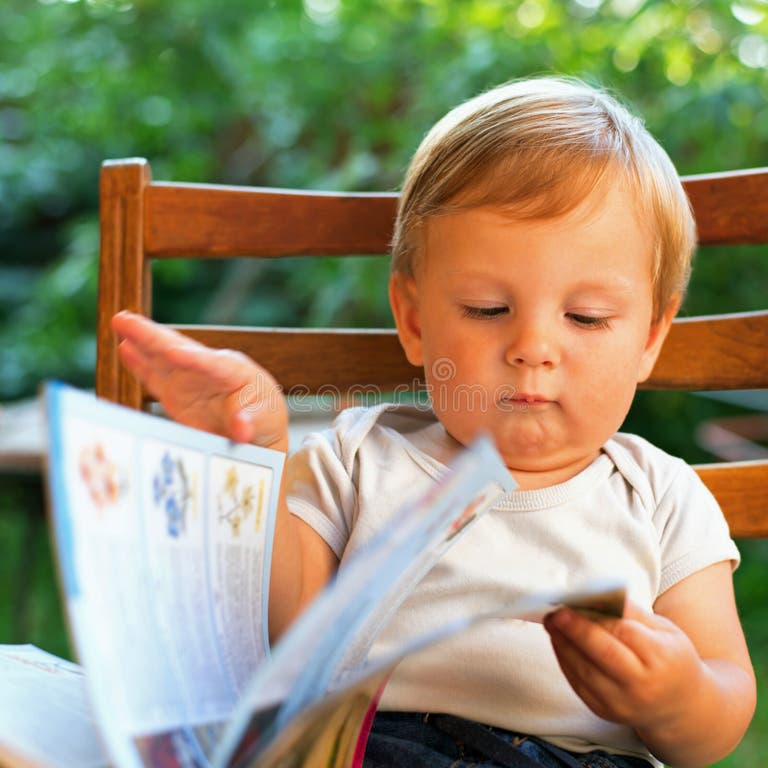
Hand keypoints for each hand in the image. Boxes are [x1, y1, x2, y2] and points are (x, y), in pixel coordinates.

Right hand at [111, 311, 287, 449]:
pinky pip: (155, 377)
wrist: (255, 432)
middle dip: (152, 336)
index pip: (212, 364)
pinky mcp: (176, 393)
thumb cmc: (265, 421)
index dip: (193, 359)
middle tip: (126, 319)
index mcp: (236, 372)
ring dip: (140, 341)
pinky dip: (140, 364)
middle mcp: (209, 369)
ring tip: (119, 322)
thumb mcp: (266, 422)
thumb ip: (251, 422)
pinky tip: (125, 347)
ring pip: (161, 357)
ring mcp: (190, 379)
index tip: (174, 351)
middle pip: (178, 349)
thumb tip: (242, 429)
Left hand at [543, 601, 703, 733]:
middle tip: (556, 612)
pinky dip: (564, 660)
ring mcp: (621, 702)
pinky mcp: (604, 711)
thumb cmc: (671, 659)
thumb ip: (632, 612)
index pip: (623, 632)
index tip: (576, 599)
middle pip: (601, 652)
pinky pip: (577, 683)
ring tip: (552, 623)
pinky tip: (559, 642)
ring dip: (563, 643)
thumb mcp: (664, 631)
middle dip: (574, 629)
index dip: (596, 615)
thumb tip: (600, 593)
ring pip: (583, 669)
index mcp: (660, 658)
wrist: (680, 707)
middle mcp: (641, 685)